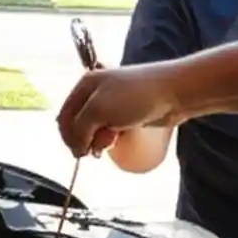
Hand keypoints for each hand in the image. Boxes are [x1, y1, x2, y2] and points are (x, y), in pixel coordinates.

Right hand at [56, 61, 184, 157]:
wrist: (172, 93)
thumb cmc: (134, 97)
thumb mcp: (98, 111)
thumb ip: (80, 131)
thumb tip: (77, 150)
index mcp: (84, 85)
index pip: (64, 116)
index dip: (67, 137)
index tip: (77, 153)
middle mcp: (95, 92)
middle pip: (77, 124)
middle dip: (83, 139)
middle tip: (94, 150)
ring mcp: (111, 104)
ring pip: (93, 130)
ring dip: (97, 140)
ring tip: (110, 142)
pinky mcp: (125, 114)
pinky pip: (109, 131)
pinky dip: (109, 139)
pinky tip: (117, 140)